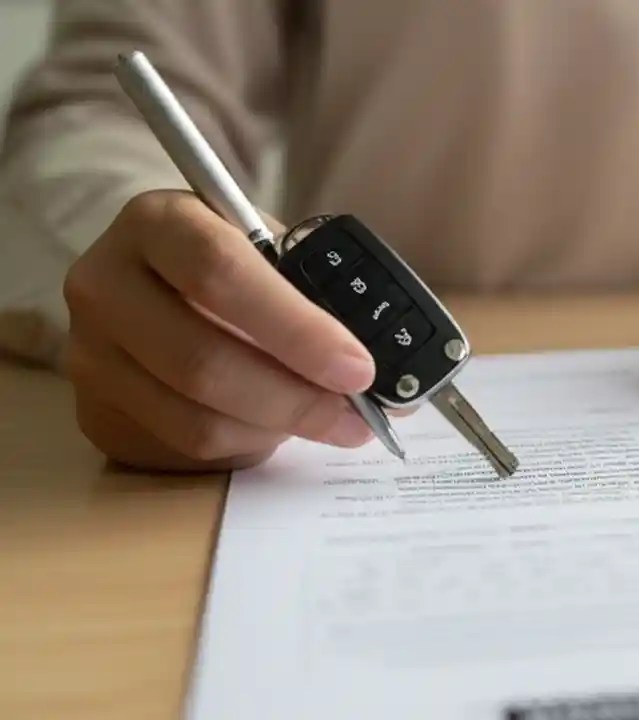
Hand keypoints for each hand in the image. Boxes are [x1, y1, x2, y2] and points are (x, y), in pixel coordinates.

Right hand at [62, 190, 378, 471]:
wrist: (155, 281)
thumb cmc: (234, 265)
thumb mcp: (274, 254)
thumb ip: (323, 299)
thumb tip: (399, 379)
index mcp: (158, 222)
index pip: (220, 273)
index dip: (297, 329)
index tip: (357, 367)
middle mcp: (105, 282)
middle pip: (202, 361)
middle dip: (297, 399)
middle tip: (358, 416)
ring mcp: (89, 352)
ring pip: (194, 418)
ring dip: (278, 429)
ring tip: (332, 423)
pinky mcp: (95, 408)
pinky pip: (183, 446)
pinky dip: (246, 445)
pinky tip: (277, 426)